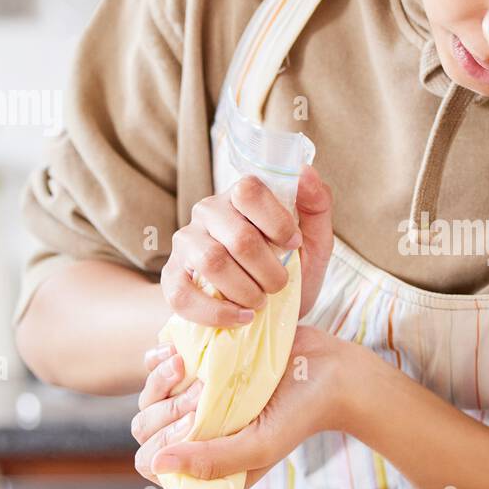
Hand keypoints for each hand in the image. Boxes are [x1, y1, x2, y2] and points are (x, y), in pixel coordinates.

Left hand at [136, 327, 359, 487]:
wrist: (329, 367)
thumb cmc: (301, 413)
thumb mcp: (260, 446)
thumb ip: (213, 462)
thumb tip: (157, 464)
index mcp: (207, 461)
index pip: (153, 462)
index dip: (162, 443)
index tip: (193, 423)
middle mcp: (197, 432)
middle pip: (145, 427)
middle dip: (165, 410)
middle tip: (201, 394)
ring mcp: (195, 399)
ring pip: (148, 395)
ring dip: (161, 381)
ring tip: (189, 367)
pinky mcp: (198, 366)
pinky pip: (157, 365)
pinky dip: (160, 358)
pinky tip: (179, 353)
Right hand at [159, 165, 333, 328]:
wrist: (270, 311)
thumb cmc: (290, 268)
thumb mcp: (314, 240)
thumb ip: (316, 204)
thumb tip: (304, 171)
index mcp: (240, 196)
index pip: (250, 191)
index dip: (277, 223)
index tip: (292, 245)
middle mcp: (208, 212)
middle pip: (238, 237)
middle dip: (269, 271)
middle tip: (278, 285)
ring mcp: (186, 243)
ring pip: (212, 262)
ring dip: (246, 291)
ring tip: (260, 301)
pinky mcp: (172, 276)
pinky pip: (183, 294)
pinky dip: (217, 313)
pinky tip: (241, 317)